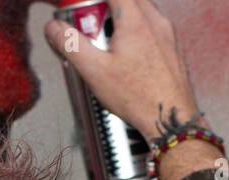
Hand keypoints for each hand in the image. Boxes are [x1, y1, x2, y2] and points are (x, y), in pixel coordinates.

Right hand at [45, 0, 199, 141]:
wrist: (170, 118)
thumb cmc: (138, 97)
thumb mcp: (94, 71)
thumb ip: (71, 45)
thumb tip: (54, 28)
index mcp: (135, 21)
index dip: (95, 0)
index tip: (83, 8)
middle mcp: (155, 22)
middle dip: (108, 6)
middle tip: (92, 24)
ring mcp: (168, 35)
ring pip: (143, 12)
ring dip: (124, 18)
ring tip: (108, 43)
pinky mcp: (173, 49)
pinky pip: (154, 29)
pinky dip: (138, 32)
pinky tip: (128, 57)